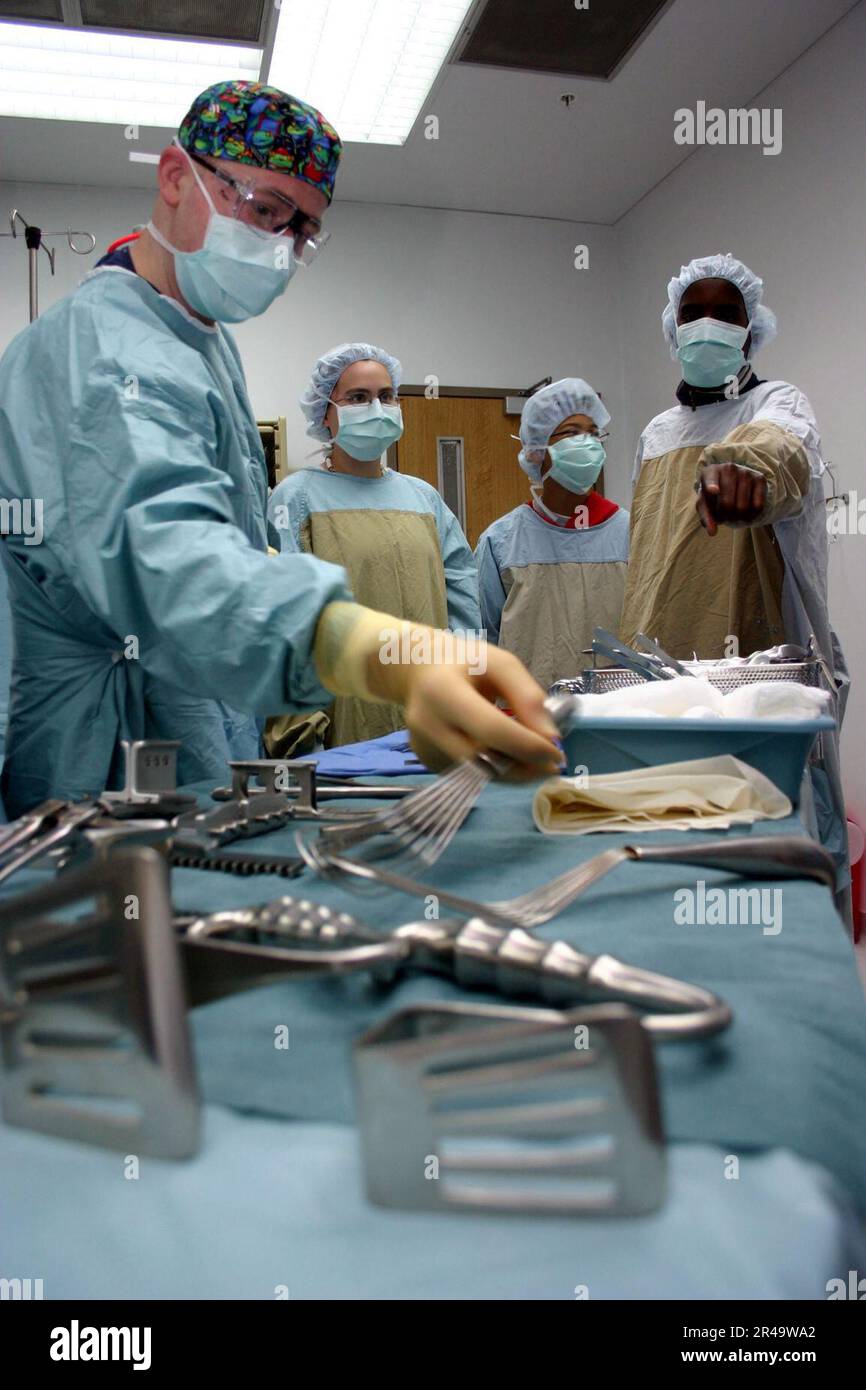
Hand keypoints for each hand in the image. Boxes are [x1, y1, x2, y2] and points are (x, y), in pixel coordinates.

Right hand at [400, 642, 564, 779]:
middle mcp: (427, 724)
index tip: (557, 753)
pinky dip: (495, 768)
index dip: (527, 746)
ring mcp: (424, 748)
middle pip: (484, 760)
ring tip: (532, 756)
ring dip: (513, 771)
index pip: (490, 729)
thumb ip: (527, 696)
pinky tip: (503, 752)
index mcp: (442, 691)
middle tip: (552, 763)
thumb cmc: (464, 663)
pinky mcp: (428, 763)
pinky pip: (471, 774)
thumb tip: (550, 737)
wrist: (418, 671)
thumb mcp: (500, 663)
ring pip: (480, 774)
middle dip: (524, 767)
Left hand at [696, 462, 766, 535]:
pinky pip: (758, 507)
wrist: (734, 482)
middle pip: (727, 504)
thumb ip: (706, 517)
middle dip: (725, 517)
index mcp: (710, 472)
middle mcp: (729, 468)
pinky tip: (745, 513)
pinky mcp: (760, 478)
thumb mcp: (706, 504)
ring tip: (733, 514)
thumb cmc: (715, 496)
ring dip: (737, 518)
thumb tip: (712, 532)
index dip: (711, 486)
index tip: (713, 491)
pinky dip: (751, 516)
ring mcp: (746, 472)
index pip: (710, 479)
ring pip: (743, 508)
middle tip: (724, 516)